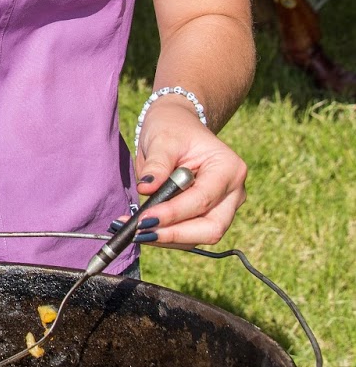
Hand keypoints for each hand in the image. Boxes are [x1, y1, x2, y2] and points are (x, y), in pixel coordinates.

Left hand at [134, 98, 246, 248]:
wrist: (178, 128)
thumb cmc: (173, 129)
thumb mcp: (162, 139)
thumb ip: (157, 165)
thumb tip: (146, 189)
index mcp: (229, 168)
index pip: (203, 199)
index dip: (173, 213)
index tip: (144, 219)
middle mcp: (233, 192)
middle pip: (211, 228)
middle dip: (175, 234)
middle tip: (140, 232)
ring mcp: (224, 207)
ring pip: (200, 237)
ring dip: (167, 238)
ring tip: (133, 230)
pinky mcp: (209, 216)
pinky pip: (190, 235)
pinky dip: (166, 235)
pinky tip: (142, 228)